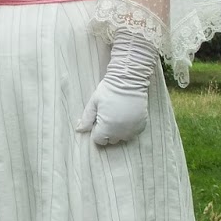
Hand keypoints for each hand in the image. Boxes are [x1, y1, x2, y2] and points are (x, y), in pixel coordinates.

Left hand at [77, 30, 157, 145]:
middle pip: (111, 139)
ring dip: (119, 130)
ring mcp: (132, 129)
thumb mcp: (93, 103)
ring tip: (118, 115)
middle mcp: (120, 132)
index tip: (98, 120)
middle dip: (108, 131)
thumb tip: (79, 130)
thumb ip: (86, 119)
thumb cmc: (108, 90)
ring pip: (123, 137)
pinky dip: (129, 127)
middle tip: (108, 116)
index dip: (97, 130)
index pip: (99, 140)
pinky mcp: (141, 125)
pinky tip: (127, 115)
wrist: (129, 80)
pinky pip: (133, 132)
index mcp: (106, 127)